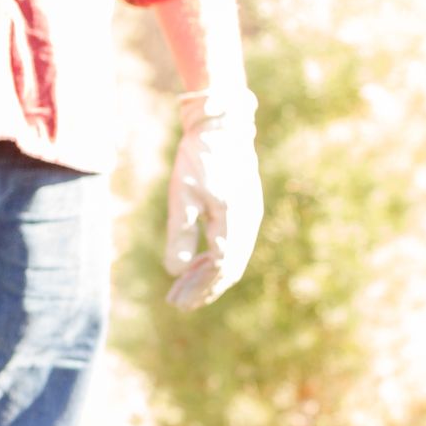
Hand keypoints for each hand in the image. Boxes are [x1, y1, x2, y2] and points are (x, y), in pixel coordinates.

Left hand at [163, 89, 260, 309]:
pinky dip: (215, 257)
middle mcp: (247, 222)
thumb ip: (181, 234)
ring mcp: (249, 215)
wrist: (222, 123)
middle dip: (203, 288)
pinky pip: (233, 243)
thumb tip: (176, 271)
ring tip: (183, 286)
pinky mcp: (245, 208)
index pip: (220, 268)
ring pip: (232, 257)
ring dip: (208, 275)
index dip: (200, 288)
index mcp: (234, 221)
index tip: (178, 301)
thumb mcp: (182, 196)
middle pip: (228, 268)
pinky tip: (197, 261)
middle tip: (178, 303)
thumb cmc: (199, 157)